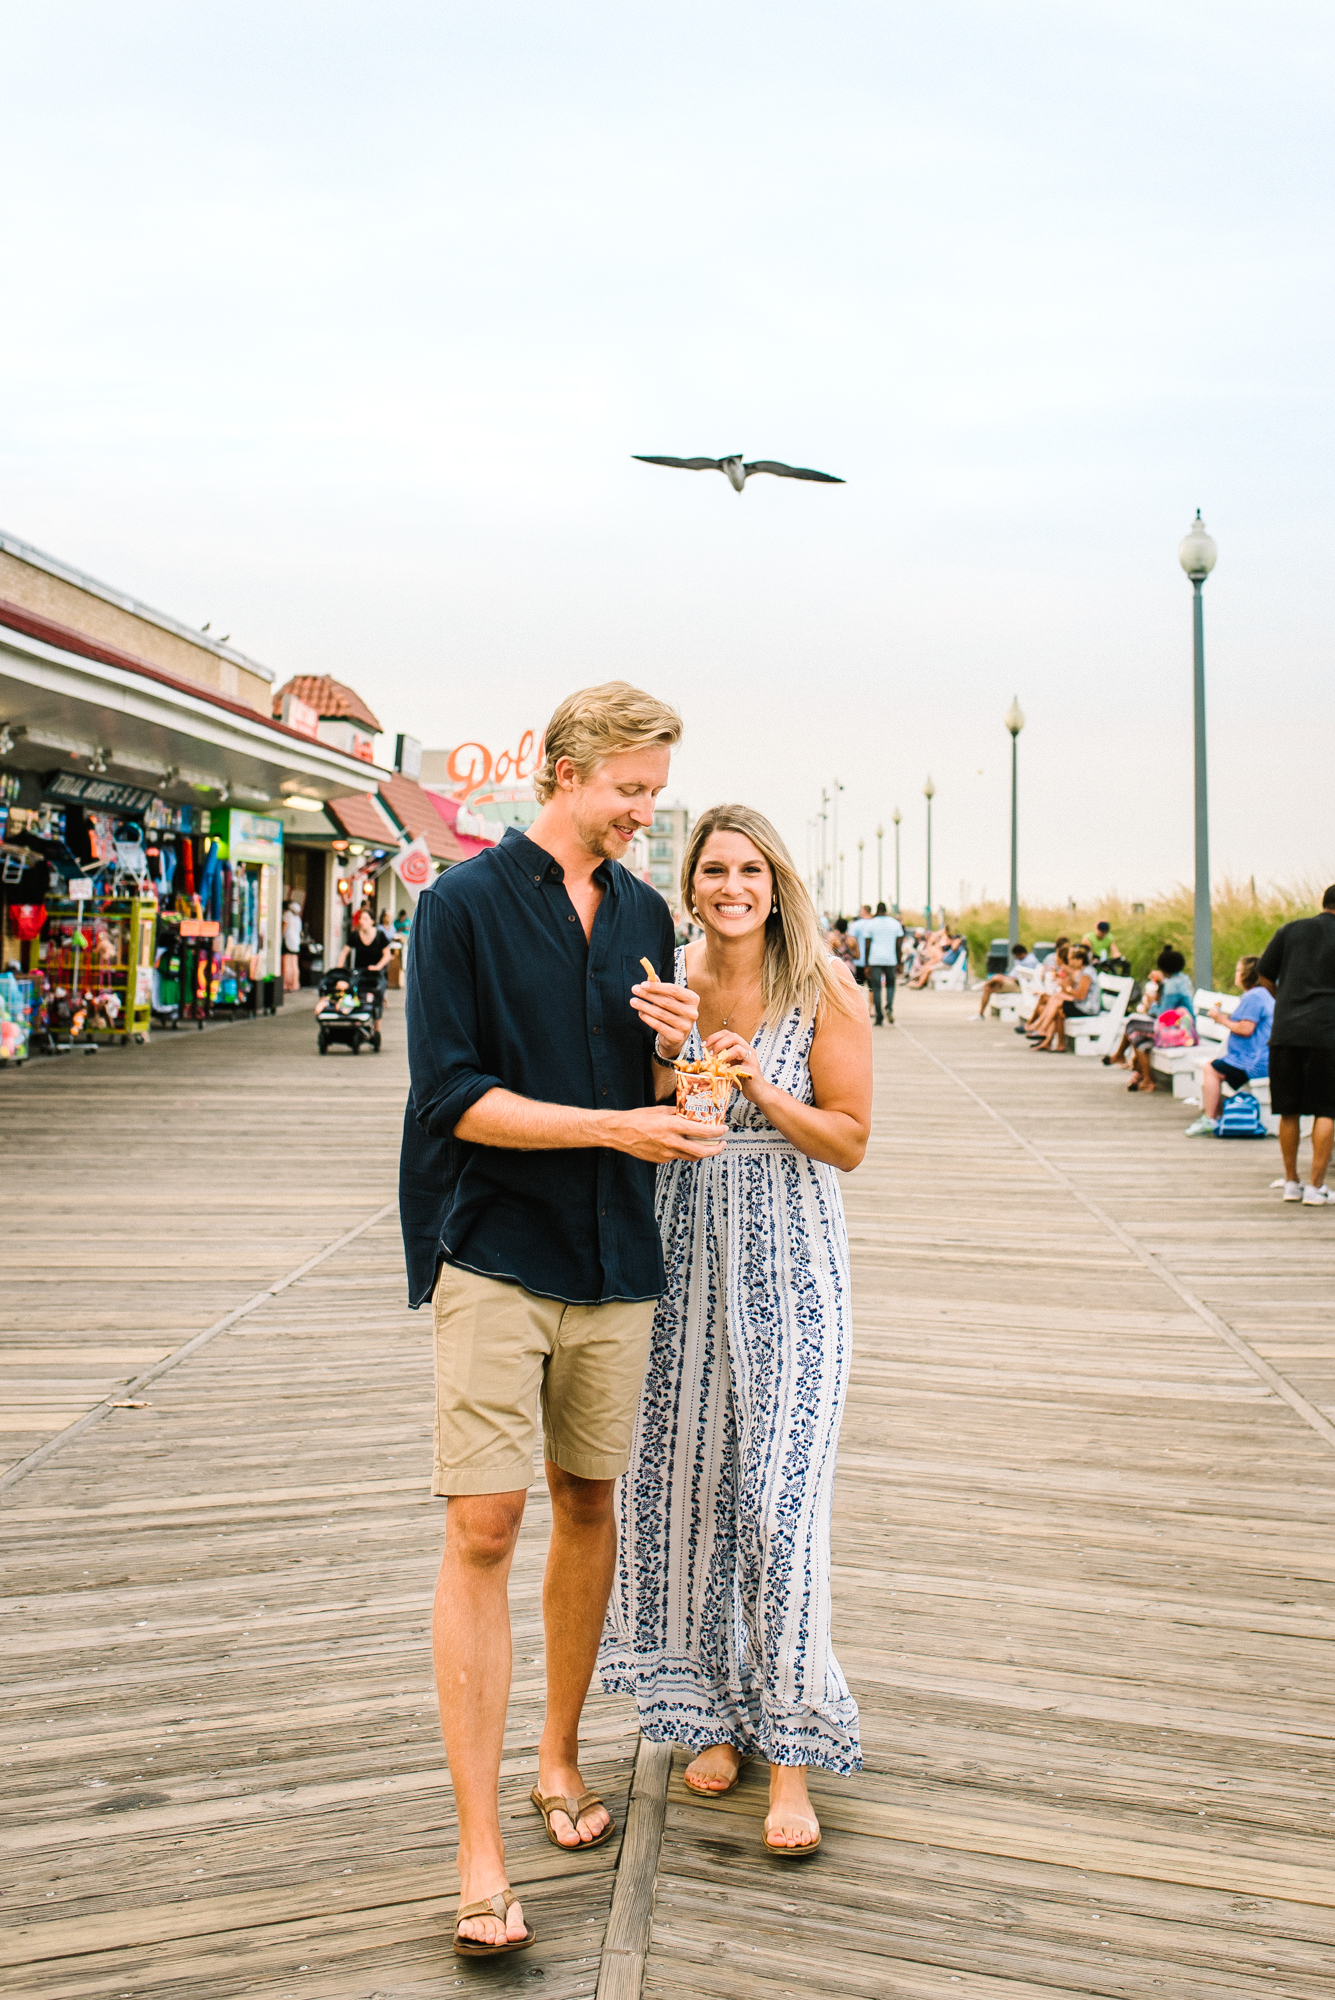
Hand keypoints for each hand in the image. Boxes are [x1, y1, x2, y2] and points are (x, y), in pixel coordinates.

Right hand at [607, 1104, 726, 1161]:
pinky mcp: (661, 1160)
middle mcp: (671, 1142)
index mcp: (672, 1126)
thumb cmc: (637, 1119)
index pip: (702, 1132)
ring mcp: (666, 1153)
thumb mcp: (660, 1110)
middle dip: (715, 1149)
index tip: (723, 1129)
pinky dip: (683, 1152)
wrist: (620, 1132)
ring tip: (706, 1146)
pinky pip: (677, 1157)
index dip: (716, 1132)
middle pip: (701, 1151)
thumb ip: (677, 1113)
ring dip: (701, 1152)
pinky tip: (681, 1145)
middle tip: (721, 1144)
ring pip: (690, 1156)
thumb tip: (690, 1112)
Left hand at [630, 979, 698, 1059]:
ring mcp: (685, 1026)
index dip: (657, 987)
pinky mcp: (677, 1037)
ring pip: (660, 1013)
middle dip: (648, 995)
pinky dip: (647, 1018)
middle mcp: (692, 1013)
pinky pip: (658, 1025)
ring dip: (644, 1006)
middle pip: (666, 1001)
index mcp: (693, 999)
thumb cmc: (673, 1013)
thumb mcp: (670, 998)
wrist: (676, 1037)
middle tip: (634, 990)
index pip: (674, 989)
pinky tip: (640, 1013)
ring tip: (633, 1001)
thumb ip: (661, 988)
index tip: (643, 984)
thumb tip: (650, 976)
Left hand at [703, 1029, 768, 1106]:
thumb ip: (719, 1061)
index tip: (703, 1045)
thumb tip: (704, 1059)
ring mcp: (751, 1060)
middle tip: (710, 1054)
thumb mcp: (728, 1066)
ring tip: (717, 1063)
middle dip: (718, 1043)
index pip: (727, 1034)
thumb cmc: (742, 1078)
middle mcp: (747, 1050)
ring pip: (738, 1049)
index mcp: (741, 1046)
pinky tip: (723, 1074)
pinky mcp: (752, 1071)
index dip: (714, 1037)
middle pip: (733, 1037)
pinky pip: (739, 1068)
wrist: (757, 1091)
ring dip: (724, 1055)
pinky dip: (729, 1070)